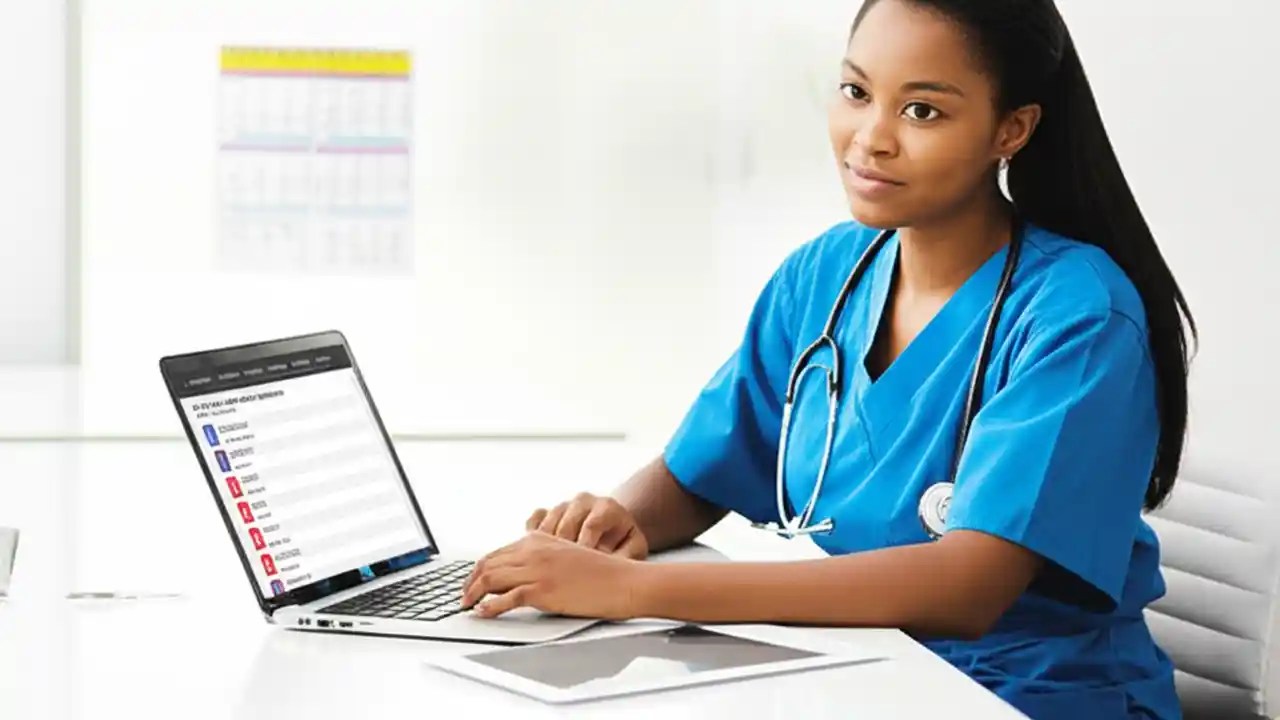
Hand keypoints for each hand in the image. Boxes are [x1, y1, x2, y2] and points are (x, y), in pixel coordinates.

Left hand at [462, 531, 647, 619]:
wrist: (623, 580)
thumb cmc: (601, 572)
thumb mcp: (567, 555)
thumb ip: (542, 558)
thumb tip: (519, 573)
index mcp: (539, 539)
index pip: (497, 552)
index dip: (478, 569)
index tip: (471, 581)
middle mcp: (534, 550)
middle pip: (488, 564)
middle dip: (470, 582)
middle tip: (463, 597)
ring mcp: (537, 569)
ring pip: (491, 578)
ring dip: (474, 594)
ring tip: (467, 606)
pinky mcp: (543, 590)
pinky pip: (506, 598)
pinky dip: (490, 607)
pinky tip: (483, 613)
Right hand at [526, 493, 648, 559]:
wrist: (613, 527)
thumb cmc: (623, 542)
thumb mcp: (633, 548)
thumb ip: (625, 556)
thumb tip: (610, 567)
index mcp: (606, 507)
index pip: (592, 524)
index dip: (586, 547)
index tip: (584, 567)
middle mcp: (583, 502)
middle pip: (566, 525)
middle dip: (564, 552)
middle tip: (564, 574)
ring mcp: (563, 506)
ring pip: (547, 524)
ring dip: (546, 548)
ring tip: (550, 570)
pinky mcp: (547, 513)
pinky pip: (533, 522)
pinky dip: (531, 538)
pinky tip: (534, 555)